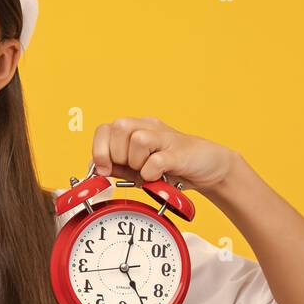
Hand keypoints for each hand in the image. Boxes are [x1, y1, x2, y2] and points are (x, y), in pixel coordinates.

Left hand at [90, 116, 239, 193]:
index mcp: (136, 129)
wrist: (209, 168)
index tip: (104, 169)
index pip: (105, 128)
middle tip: (132, 168)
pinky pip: (156, 160)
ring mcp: (165, 137)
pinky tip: (158, 177)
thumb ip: (118, 166)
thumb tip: (94, 168)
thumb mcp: (138, 169)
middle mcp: (149, 127)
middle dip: (118, 155)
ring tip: (147, 171)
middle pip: (119, 128)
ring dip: (136, 162)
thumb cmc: (172, 168)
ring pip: (136, 139)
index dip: (99, 149)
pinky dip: (151, 172)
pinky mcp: (179, 152)